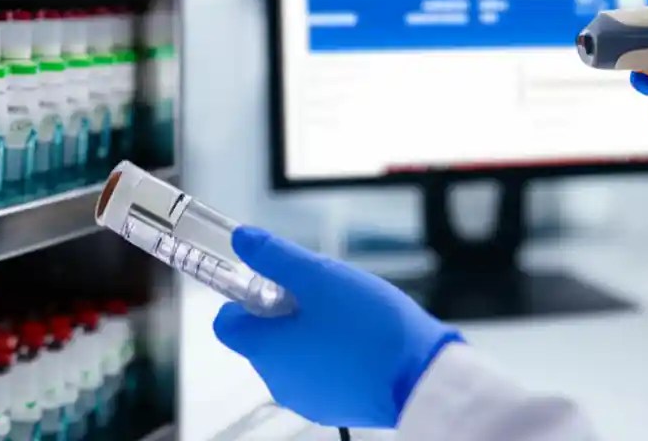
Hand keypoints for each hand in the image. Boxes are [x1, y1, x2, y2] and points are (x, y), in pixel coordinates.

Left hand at [214, 227, 461, 428]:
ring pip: (293, 356)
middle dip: (284, 312)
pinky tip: (360, 342)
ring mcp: (306, 398)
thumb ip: (275, 256)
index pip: (226, 324)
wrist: (421, 377)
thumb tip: (243, 240)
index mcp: (265, 349)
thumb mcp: (319, 276)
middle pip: (262, 338)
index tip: (271, 282)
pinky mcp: (335, 407)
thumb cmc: (369, 327)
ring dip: (309, 333)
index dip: (243, 298)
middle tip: (322, 295)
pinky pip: (319, 374)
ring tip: (347, 318)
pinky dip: (330, 356)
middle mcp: (277, 380)